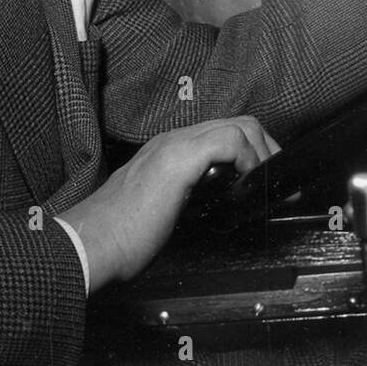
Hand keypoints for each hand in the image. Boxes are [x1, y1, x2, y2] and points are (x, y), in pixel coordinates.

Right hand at [59, 117, 279, 289]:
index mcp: (169, 150)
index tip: (267, 180)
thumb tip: (218, 212)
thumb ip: (186, 201)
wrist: (89, 244)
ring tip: (268, 183)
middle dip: (268, 148)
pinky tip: (250, 184)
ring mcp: (174, 145)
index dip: (254, 151)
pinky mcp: (178, 159)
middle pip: (238, 121)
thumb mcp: (162, 213)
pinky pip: (230, 140)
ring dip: (265, 153)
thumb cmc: (119, 237)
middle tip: (277, 180)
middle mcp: (173, 139)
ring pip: (238, 124)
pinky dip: (250, 158)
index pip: (223, 131)